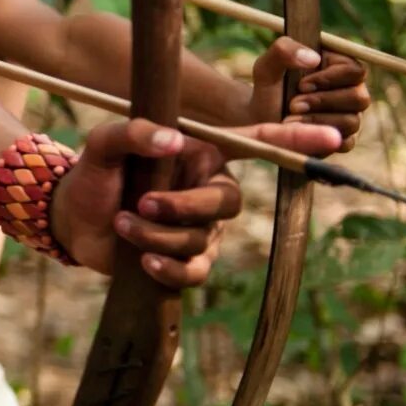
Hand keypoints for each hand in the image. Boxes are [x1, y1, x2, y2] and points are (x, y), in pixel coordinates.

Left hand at [51, 116, 341, 286]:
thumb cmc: (94, 174)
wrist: (70, 218)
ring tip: (122, 222)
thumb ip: (131, 133)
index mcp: (201, 153)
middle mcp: (210, 189)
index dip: (294, 141)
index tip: (334, 138)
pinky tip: (144, 260)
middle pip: (228, 202)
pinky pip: (197, 271)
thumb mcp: (103, 146)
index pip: (254, 145)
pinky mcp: (187, 260)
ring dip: (158, 235)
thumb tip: (170, 140)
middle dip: (185, 206)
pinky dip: (171, 269)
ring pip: (204, 238)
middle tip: (141, 203)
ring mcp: (203, 228)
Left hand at [247, 36, 369, 151]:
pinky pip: (346, 143)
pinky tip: (298, 133)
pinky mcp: (343, 140)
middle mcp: (351, 92)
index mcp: (340, 69)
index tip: (302, 84)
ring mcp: (350, 117)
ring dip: (318, 121)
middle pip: (359, 97)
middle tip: (293, 105)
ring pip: (352, 121)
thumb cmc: (269, 89)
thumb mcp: (267, 67)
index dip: (331, 78)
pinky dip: (320, 139)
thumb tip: (313, 58)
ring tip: (288, 119)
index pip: (355, 70)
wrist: (260, 120)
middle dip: (323, 101)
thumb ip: (283, 51)